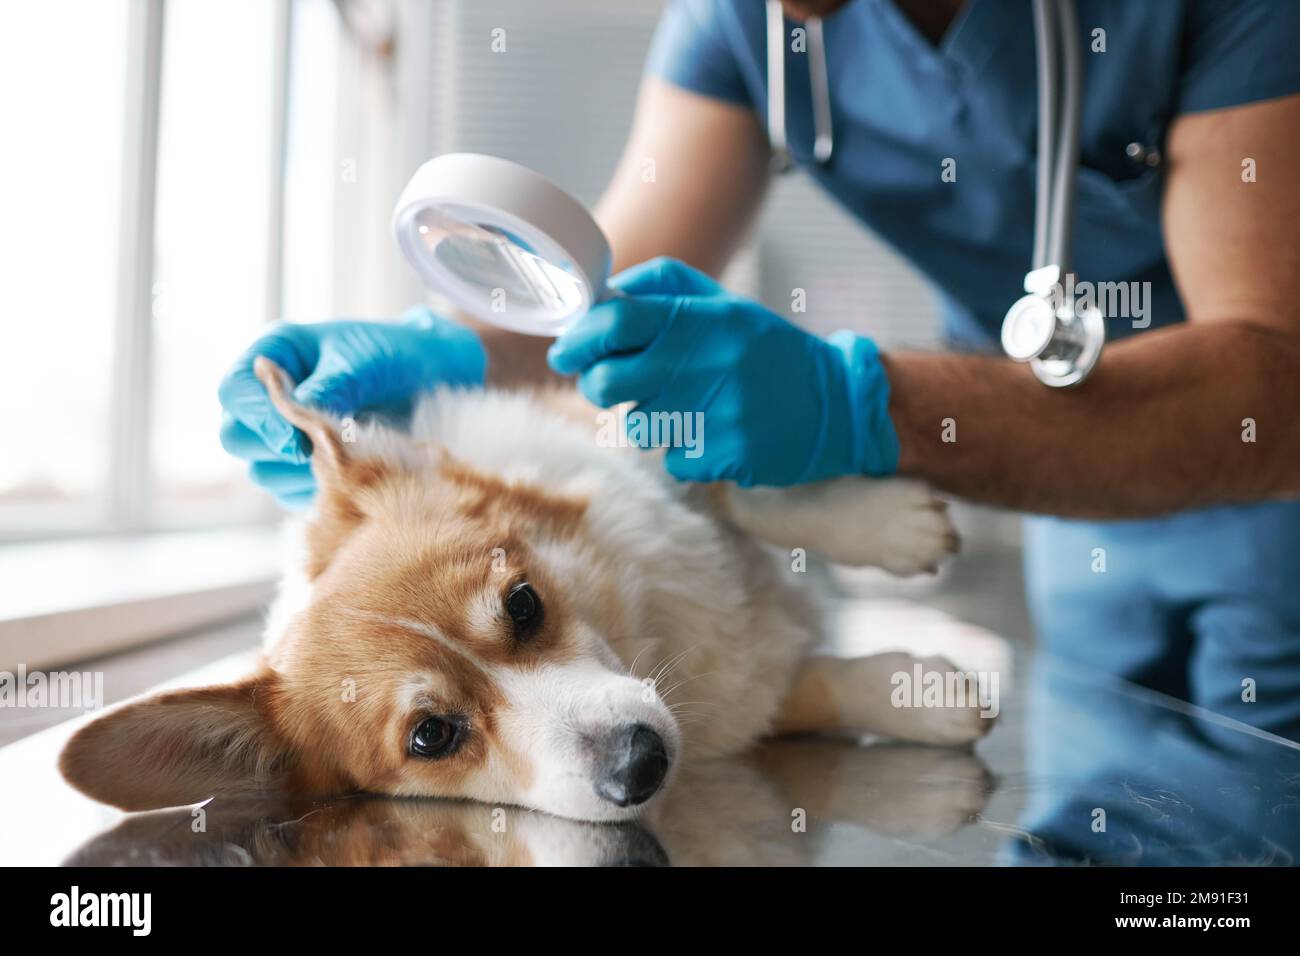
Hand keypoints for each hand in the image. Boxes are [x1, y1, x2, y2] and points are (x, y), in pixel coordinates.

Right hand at [218, 307, 484, 507]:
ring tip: (349, 460)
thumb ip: (334, 385)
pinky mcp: (303, 468)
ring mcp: (284, 435)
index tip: (298, 442)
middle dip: (275, 450)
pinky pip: (291, 493)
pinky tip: (354, 476)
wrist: (433, 383)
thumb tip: (299, 413)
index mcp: (276, 356)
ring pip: (262, 471)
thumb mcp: (367, 361)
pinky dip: (319, 490)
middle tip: (322, 453)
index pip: (236, 392)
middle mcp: (270, 398)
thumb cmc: (397, 356)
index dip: (259, 420)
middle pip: (236, 437)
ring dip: (299, 474)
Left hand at [547, 257, 897, 485]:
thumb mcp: (725, 307)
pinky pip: (671, 459)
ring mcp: (715, 413)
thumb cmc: (767, 352)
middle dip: (599, 385)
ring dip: (651, 419)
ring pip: (637, 426)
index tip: (566, 350)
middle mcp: (707, 362)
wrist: (836, 405)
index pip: (618, 322)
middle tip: (615, 384)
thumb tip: (601, 297)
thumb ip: (663, 292)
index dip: (580, 339)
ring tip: (691, 406)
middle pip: (608, 383)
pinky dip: (685, 451)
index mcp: (704, 320)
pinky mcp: (725, 455)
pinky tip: (717, 434)